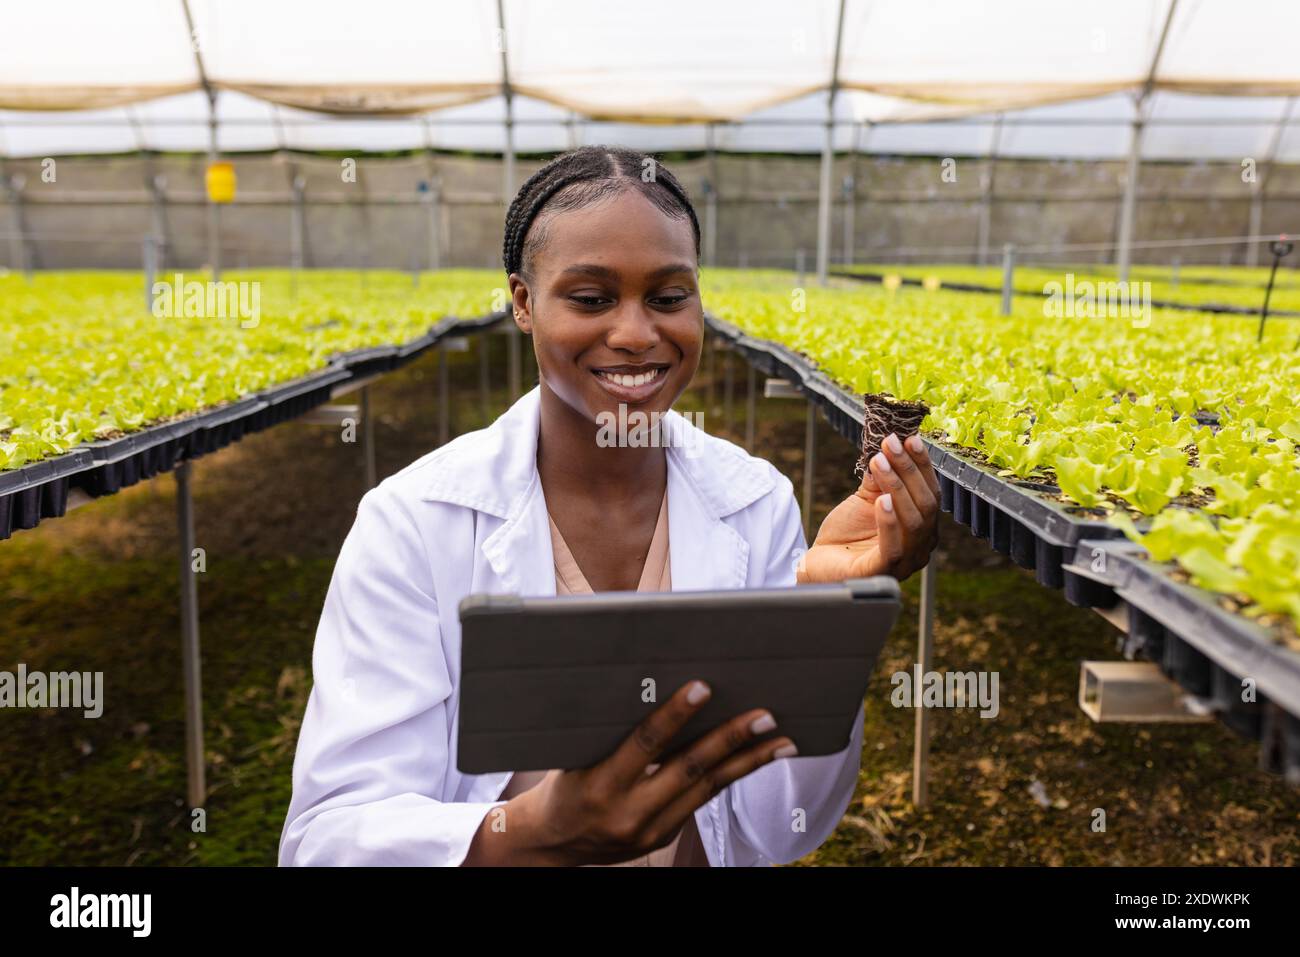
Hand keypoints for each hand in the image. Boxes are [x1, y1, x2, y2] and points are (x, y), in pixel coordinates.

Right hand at [461, 680, 795, 865]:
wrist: (551, 842)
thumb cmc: (563, 782)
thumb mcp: (575, 754)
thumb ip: (612, 728)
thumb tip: (654, 682)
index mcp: (599, 783)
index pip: (645, 744)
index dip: (676, 715)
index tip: (704, 687)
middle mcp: (628, 811)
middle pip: (689, 770)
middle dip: (731, 740)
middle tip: (764, 715)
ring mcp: (650, 830)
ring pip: (707, 789)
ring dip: (748, 762)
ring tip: (781, 740)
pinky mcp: (663, 836)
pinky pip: (702, 800)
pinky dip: (730, 775)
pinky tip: (755, 757)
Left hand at [797, 432, 939, 583]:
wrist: (819, 565)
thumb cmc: (845, 536)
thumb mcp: (865, 501)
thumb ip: (879, 480)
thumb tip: (887, 450)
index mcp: (922, 528)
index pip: (931, 492)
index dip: (922, 464)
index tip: (909, 438)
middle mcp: (921, 547)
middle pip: (926, 505)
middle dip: (909, 470)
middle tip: (890, 445)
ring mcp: (905, 563)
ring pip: (913, 522)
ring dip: (897, 487)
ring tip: (879, 462)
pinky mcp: (882, 573)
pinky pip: (894, 548)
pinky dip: (889, 522)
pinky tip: (881, 500)